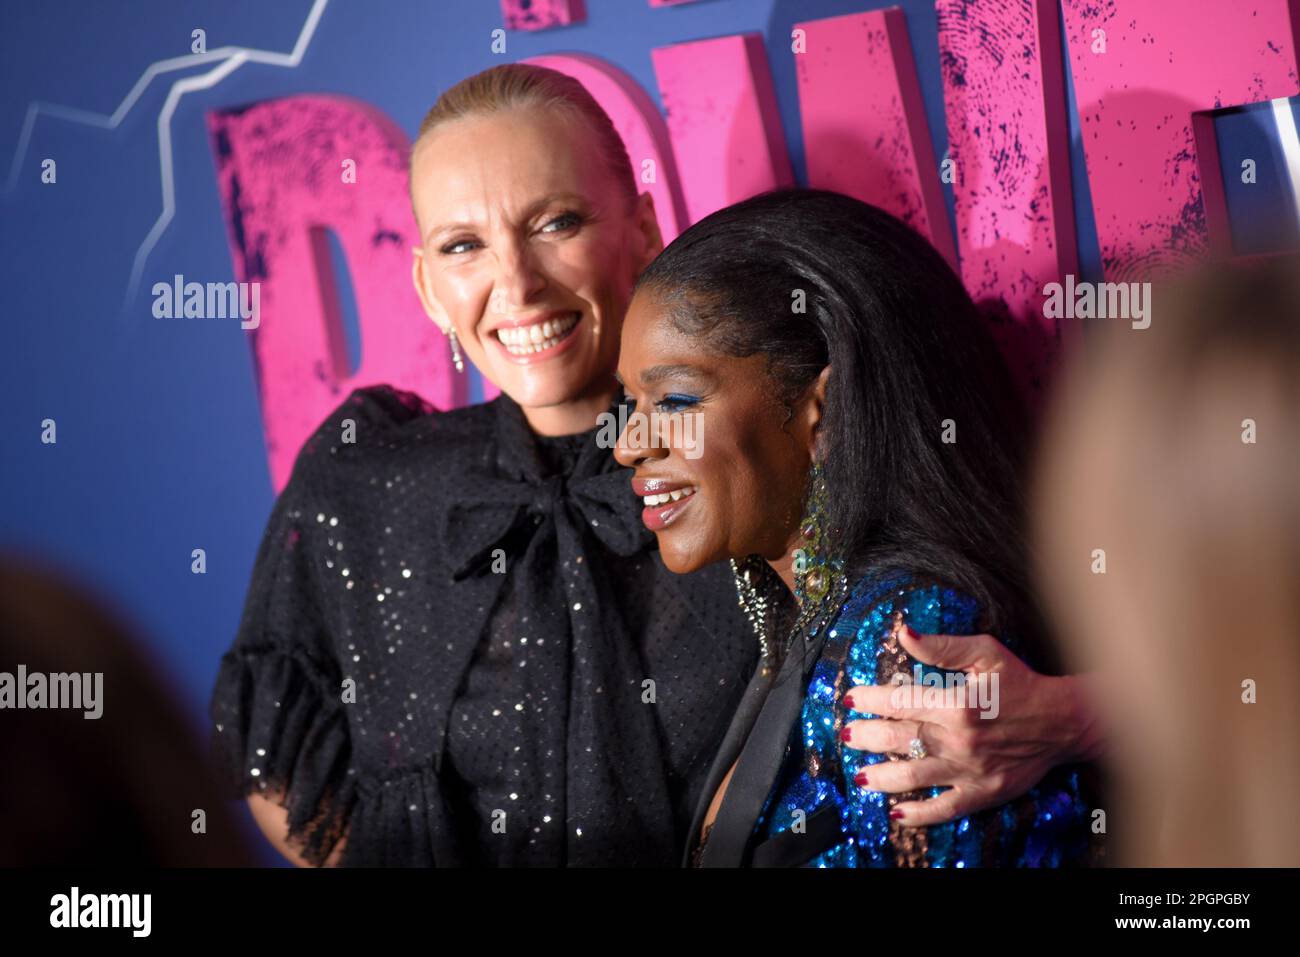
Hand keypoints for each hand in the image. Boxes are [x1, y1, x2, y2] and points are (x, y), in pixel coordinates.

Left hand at [840, 626, 1103, 826]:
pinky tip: (897, 813)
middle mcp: (958, 739)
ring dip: (882, 777)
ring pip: (914, 776)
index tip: (850, 699)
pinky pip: (945, 809)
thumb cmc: (1021, 683)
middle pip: (900, 739)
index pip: (899, 701)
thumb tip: (902, 632)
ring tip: (860, 775)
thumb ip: (941, 646)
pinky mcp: (982, 792)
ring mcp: (969, 769)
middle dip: (867, 737)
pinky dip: (919, 814)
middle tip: (847, 735)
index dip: (870, 700)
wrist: (1063, 721)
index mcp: (956, 703)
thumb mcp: (985, 653)